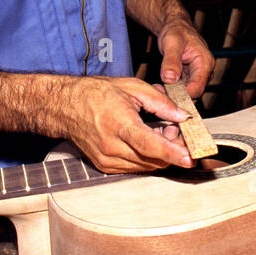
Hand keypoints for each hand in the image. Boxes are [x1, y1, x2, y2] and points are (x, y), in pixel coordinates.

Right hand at [52, 76, 193, 172]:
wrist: (65, 106)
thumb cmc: (96, 93)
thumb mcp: (132, 87)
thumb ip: (160, 103)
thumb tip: (182, 116)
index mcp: (118, 123)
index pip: (149, 145)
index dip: (172, 153)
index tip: (190, 158)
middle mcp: (111, 146)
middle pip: (152, 159)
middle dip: (172, 149)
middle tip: (176, 131)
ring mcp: (106, 160)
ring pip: (146, 166)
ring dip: (161, 154)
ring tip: (161, 132)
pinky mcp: (104, 167)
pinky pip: (135, 167)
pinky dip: (147, 158)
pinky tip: (147, 140)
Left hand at [157, 17, 213, 98]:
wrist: (176, 28)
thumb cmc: (177, 31)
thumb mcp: (172, 43)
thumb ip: (171, 61)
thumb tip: (170, 79)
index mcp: (205, 62)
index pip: (197, 87)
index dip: (182, 95)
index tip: (165, 94)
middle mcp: (204, 72)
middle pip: (194, 93)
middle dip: (177, 96)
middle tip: (158, 90)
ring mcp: (198, 76)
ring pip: (188, 94)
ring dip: (173, 94)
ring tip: (158, 87)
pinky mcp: (190, 78)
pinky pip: (183, 90)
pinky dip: (172, 91)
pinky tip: (161, 86)